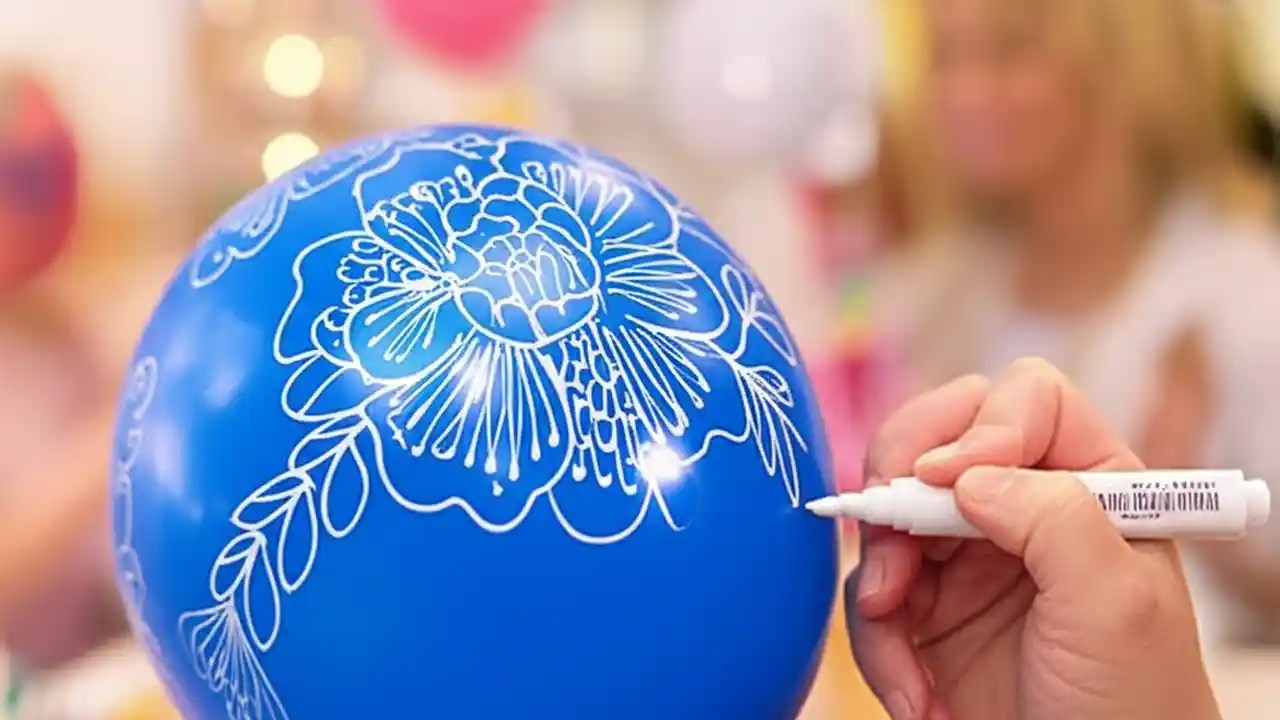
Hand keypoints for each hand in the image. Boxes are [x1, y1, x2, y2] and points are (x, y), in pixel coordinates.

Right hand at [847, 358, 1219, 719]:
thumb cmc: (1132, 706)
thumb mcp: (1115, 602)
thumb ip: (1053, 515)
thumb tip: (965, 475)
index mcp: (1090, 484)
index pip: (1023, 399)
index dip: (978, 426)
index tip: (943, 481)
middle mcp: (1024, 506)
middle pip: (935, 437)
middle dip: (899, 489)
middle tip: (891, 544)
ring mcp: (968, 555)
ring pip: (886, 514)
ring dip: (879, 578)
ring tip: (896, 636)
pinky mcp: (926, 608)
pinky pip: (870, 590)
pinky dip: (876, 641)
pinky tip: (915, 694)